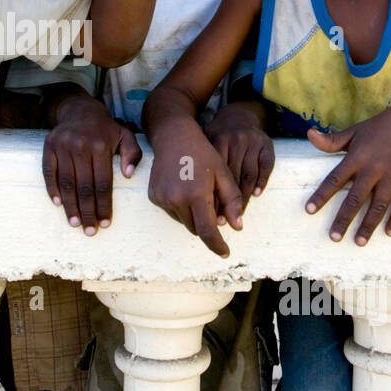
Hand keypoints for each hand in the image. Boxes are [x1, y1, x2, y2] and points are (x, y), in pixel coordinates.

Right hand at [43, 97, 140, 234]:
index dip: (104, 205)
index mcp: (101, 147)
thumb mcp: (125, 135)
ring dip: (70, 206)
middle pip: (84, 187)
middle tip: (89, 230)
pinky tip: (58, 204)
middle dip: (87, 211)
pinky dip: (52, 189)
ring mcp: (63, 147)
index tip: (105, 223)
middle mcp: (81, 147)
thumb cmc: (105, 129)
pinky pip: (49, 172)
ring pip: (66, 183)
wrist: (79, 109)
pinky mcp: (49, 147)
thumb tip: (129, 175)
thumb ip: (132, 153)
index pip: (103, 183)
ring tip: (74, 223)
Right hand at [147, 119, 243, 256]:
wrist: (173, 137)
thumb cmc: (202, 153)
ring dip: (194, 216)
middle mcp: (176, 200)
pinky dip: (182, 208)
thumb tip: (237, 226)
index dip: (217, 244)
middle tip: (215, 207)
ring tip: (199, 192)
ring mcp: (162, 199)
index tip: (225, 253)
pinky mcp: (154, 197)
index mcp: (196, 194)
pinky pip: (172, 212)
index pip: (207, 230)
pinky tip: (185, 189)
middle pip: (195, 228)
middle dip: (207, 225)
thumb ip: (232, 201)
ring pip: (183, 222)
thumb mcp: (223, 174)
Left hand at [204, 101, 274, 205]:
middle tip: (225, 218)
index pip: (216, 173)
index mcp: (218, 140)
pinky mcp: (267, 144)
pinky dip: (262, 182)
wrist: (239, 114)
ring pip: (249, 175)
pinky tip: (256, 194)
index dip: (214, 194)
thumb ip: (201, 163)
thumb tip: (196, 197)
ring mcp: (253, 142)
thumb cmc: (217, 135)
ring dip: (245, 196)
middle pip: (233, 176)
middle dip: (228, 200)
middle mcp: (236, 140)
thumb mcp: (205, 142)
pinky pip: (266, 167)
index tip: (210, 213)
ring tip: (238, 212)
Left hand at [305, 106, 390, 244]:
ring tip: (359, 241)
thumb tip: (309, 134)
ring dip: (369, 224)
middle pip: (356, 198)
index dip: (322, 195)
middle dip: (344, 219)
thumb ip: (330, 141)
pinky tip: (388, 232)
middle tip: (334, 237)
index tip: (309, 211)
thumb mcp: (352, 132)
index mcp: (357, 157)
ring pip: (379, 205)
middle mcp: (374, 168)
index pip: (335, 179)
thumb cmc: (375, 129)